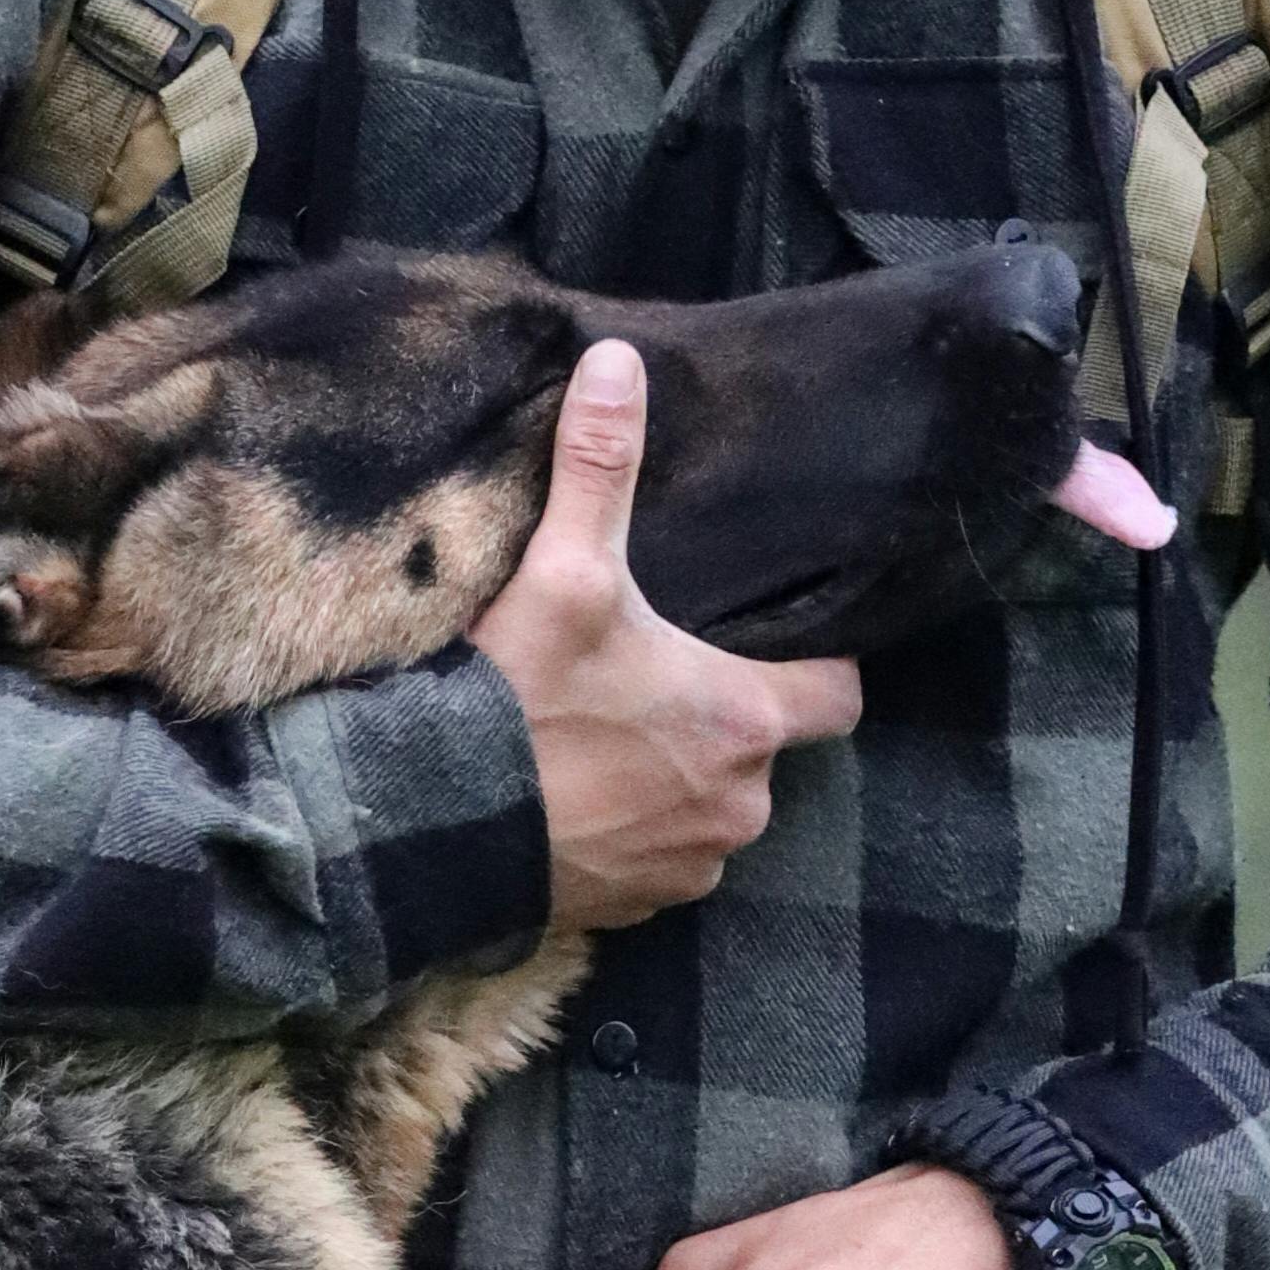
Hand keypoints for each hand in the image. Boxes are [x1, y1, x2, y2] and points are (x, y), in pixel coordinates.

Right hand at [475, 338, 861, 935]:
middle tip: (655, 681)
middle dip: (720, 721)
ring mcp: (687, 867)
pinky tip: (575, 799)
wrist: (432, 829)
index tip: (772, 644)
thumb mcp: (564, 571)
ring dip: (675, 782)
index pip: (838, 696)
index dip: (814, 666)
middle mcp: (739, 806)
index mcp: (746, 722)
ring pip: (710, 809)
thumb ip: (599, 468)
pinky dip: (630, 835)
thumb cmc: (518, 701)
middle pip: (763, 751)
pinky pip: (658, 863)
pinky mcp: (633, 909)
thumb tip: (617, 360)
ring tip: (606, 741)